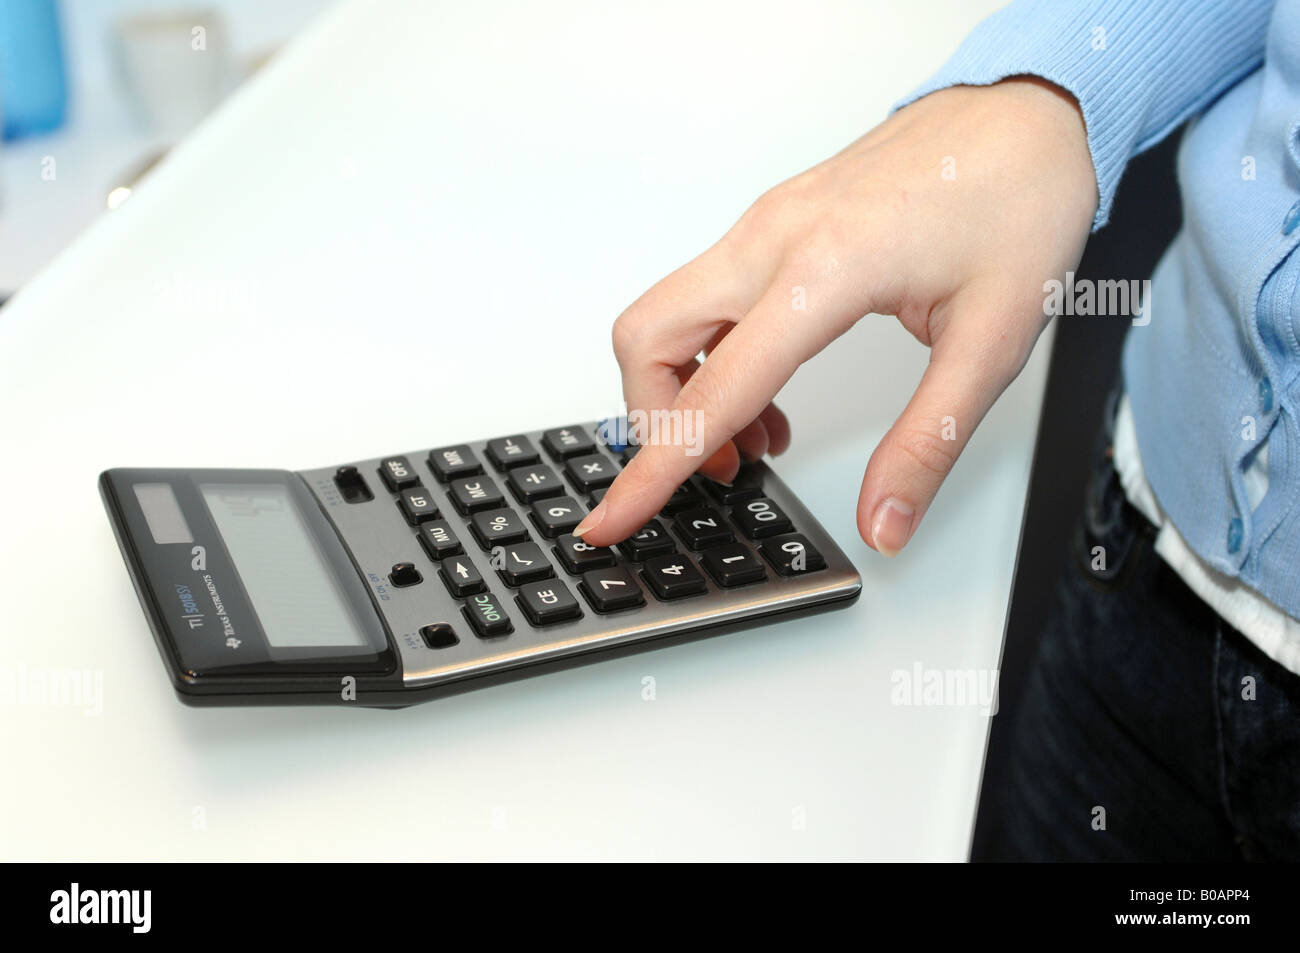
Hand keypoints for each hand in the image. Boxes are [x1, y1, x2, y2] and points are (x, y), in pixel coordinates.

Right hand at [575, 78, 1096, 553]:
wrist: (1028, 115)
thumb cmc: (1017, 201)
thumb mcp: (992, 341)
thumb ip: (927, 442)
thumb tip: (885, 522)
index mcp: (823, 271)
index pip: (713, 392)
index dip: (655, 471)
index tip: (612, 520)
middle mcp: (772, 239)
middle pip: (647, 341)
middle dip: (658, 422)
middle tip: (721, 470)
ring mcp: (765, 225)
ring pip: (665, 317)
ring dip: (685, 390)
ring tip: (759, 437)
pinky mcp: (772, 224)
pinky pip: (703, 297)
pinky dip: (712, 357)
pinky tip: (772, 386)